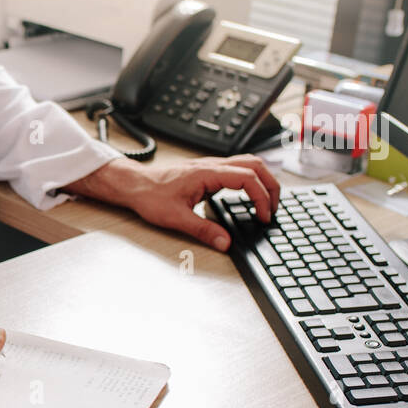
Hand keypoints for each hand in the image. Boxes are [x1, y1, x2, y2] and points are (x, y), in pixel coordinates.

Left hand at [64, 154, 279, 251]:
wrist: (134, 184)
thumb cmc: (150, 196)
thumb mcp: (176, 218)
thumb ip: (203, 231)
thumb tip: (225, 243)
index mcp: (207, 173)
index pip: (248, 178)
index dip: (262, 197)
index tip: (264, 216)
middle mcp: (212, 165)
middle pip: (255, 165)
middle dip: (271, 186)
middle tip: (274, 209)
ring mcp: (210, 166)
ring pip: (248, 164)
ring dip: (262, 181)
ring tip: (266, 203)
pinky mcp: (207, 171)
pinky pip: (237, 169)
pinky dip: (250, 181)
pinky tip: (247, 197)